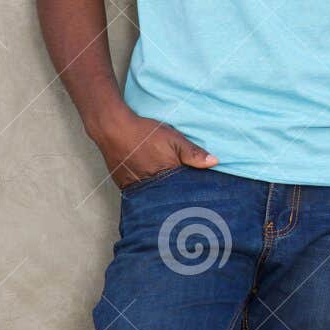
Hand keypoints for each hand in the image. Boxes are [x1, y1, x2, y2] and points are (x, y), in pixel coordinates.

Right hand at [90, 106, 217, 188]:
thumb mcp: (174, 139)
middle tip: (188, 200)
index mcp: (165, 175)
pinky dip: (149, 191)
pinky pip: (141, 193)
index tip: (201, 196)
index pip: (183, 191)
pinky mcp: (125, 186)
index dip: (191, 192)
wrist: (114, 130)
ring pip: (154, 196)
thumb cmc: (146, 133)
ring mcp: (135, 187)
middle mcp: (150, 186)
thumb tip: (215, 162)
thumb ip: (194, 153)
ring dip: (163, 194)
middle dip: (178, 197)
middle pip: (168, 196)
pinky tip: (155, 186)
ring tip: (171, 194)